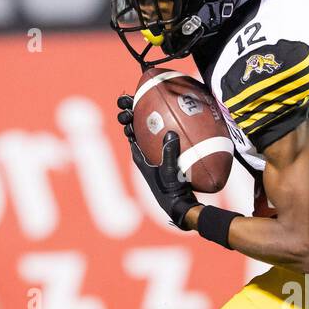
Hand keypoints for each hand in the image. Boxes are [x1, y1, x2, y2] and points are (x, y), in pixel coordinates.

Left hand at [117, 94, 196, 228]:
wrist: (182, 206)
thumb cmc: (173, 191)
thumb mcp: (170, 172)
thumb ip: (169, 153)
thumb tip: (170, 133)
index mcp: (141, 157)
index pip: (130, 133)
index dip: (127, 119)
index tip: (126, 106)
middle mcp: (147, 156)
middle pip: (137, 130)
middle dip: (133, 115)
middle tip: (133, 101)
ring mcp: (158, 158)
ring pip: (150, 135)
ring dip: (148, 121)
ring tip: (152, 105)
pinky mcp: (169, 160)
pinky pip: (167, 141)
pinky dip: (169, 130)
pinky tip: (181, 120)